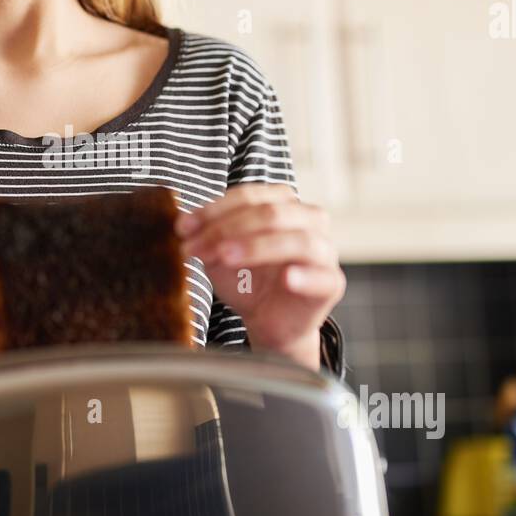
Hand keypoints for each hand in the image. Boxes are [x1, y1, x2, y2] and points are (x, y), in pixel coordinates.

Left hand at [175, 183, 345, 369]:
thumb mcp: (220, 254)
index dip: (214, 209)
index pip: (249, 196)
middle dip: (228, 228)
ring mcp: (324, 250)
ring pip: (298, 240)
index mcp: (283, 203)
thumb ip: (208, 238)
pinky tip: (287, 278)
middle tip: (197, 247)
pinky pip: (322, 276)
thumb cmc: (248, 280)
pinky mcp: (332, 283)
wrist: (267, 320)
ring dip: (258, 247)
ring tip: (225, 257)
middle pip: (272, 213)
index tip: (183, 227)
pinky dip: (304, 275)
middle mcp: (309, 220)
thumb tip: (186, 225)